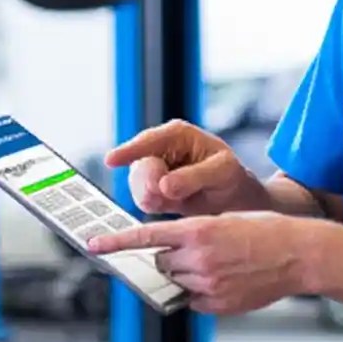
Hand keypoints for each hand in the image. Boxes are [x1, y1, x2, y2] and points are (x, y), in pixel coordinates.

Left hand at [88, 212, 315, 314]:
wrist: (297, 253)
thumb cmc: (266, 230)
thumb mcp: (224, 220)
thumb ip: (193, 234)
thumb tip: (171, 250)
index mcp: (197, 230)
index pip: (146, 236)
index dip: (116, 242)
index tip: (94, 245)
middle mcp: (198, 257)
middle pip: (161, 260)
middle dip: (170, 256)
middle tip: (194, 249)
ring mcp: (207, 283)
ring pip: (176, 279)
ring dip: (186, 273)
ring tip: (217, 262)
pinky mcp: (217, 303)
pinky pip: (193, 299)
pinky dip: (200, 291)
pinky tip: (224, 278)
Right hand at [106, 120, 269, 215]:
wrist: (231, 196)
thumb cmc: (230, 176)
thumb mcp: (221, 172)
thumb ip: (193, 177)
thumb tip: (164, 185)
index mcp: (178, 134)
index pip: (148, 141)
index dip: (129, 150)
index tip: (111, 160)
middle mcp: (160, 148)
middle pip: (139, 166)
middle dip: (149, 185)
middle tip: (166, 196)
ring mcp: (153, 168)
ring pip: (137, 185)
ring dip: (153, 198)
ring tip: (177, 200)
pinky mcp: (150, 188)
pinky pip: (142, 200)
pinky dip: (155, 206)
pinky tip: (174, 205)